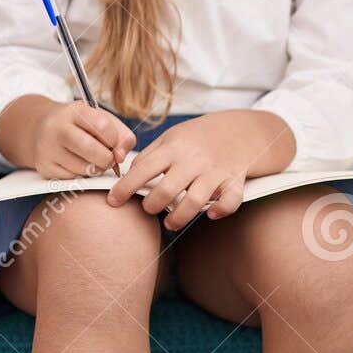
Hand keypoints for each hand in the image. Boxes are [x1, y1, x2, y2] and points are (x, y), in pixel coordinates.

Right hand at [30, 101, 134, 180]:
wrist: (43, 128)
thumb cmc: (80, 125)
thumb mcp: (102, 119)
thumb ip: (121, 135)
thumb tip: (120, 157)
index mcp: (76, 111)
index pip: (103, 126)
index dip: (114, 140)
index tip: (113, 144)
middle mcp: (57, 127)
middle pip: (91, 149)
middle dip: (107, 159)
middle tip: (108, 159)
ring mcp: (48, 148)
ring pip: (83, 168)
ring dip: (95, 169)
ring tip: (92, 160)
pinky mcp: (44, 167)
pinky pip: (72, 178)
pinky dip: (81, 176)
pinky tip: (77, 165)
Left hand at [106, 111, 272, 230]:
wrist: (240, 130)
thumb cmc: (199, 137)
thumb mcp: (171, 137)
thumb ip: (149, 156)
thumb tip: (127, 176)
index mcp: (175, 147)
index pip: (143, 169)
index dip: (124, 188)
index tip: (112, 201)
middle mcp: (194, 160)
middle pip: (167, 190)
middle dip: (152, 206)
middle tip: (149, 209)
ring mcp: (216, 171)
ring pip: (194, 201)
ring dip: (178, 217)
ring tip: (170, 223)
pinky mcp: (235, 181)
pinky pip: (230, 201)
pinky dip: (220, 210)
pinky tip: (210, 213)